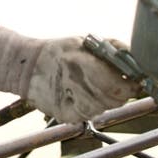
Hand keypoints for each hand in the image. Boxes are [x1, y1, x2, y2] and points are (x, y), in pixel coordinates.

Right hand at [0, 27, 138, 123]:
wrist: (26, 68)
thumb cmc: (57, 52)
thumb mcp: (82, 41)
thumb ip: (109, 47)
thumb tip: (131, 56)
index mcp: (79, 60)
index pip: (116, 83)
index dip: (128, 83)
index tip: (131, 78)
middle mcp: (74, 82)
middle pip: (115, 98)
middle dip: (119, 91)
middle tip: (112, 82)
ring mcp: (70, 102)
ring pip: (105, 108)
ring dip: (104, 99)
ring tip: (92, 86)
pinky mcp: (65, 116)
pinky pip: (90, 115)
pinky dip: (90, 107)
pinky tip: (81, 95)